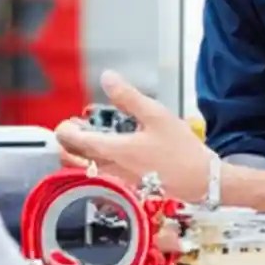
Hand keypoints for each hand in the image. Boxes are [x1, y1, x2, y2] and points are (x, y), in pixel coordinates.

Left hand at [55, 70, 216, 202]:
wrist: (200, 180)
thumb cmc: (180, 149)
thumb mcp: (155, 115)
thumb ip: (128, 97)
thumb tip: (108, 78)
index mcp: (113, 149)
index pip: (74, 142)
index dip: (64, 130)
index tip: (66, 121)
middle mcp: (110, 168)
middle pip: (72, 160)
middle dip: (68, 143)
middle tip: (75, 128)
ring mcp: (118, 180)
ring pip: (85, 170)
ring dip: (78, 155)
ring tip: (89, 139)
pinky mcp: (127, 186)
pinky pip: (100, 176)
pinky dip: (94, 164)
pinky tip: (109, 152)